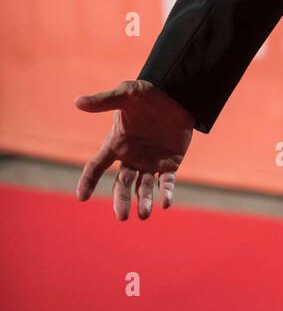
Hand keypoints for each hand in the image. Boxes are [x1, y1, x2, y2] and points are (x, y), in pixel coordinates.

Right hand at [74, 80, 194, 219]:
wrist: (177, 94)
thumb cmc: (148, 94)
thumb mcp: (127, 93)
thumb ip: (104, 100)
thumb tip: (77, 101)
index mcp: (116, 144)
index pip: (97, 165)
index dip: (89, 180)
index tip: (82, 197)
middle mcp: (131, 157)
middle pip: (122, 184)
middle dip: (121, 200)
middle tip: (122, 216)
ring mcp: (150, 163)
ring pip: (143, 187)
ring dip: (143, 201)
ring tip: (144, 214)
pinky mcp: (169, 164)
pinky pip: (166, 182)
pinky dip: (166, 192)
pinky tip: (166, 203)